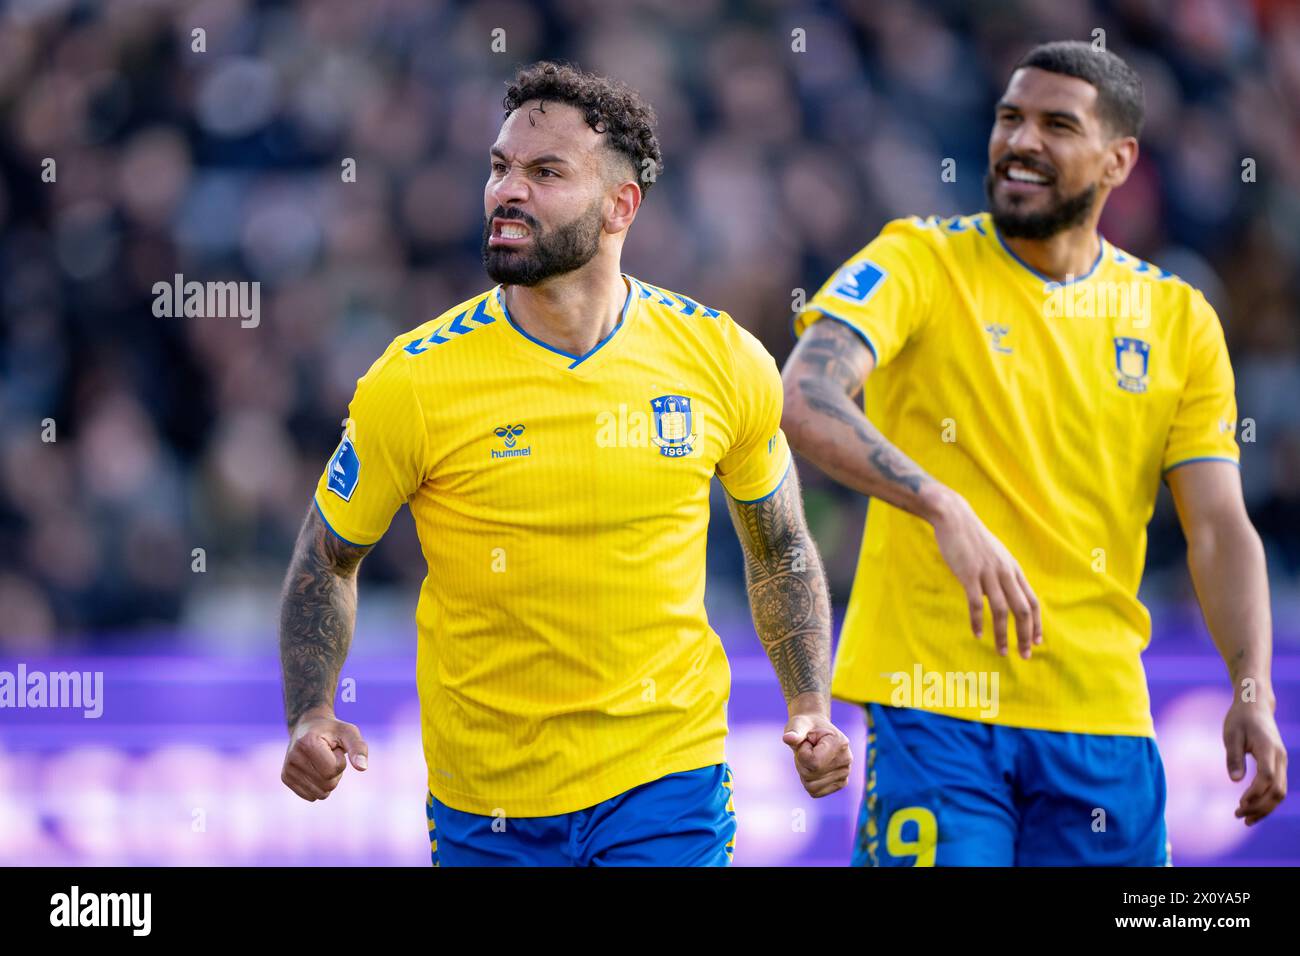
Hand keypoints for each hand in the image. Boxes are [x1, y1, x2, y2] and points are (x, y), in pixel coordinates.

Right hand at [281, 708, 368, 801]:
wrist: (308, 726)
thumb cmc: (333, 730)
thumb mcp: (349, 733)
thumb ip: (358, 748)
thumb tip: (363, 768)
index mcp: (307, 743)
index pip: (332, 770)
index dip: (340, 762)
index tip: (334, 748)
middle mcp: (293, 757)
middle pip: (327, 785)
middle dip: (335, 772)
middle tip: (328, 755)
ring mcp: (287, 769)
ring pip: (320, 794)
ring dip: (328, 781)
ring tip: (322, 762)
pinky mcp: (285, 778)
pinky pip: (311, 797)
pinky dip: (319, 786)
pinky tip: (314, 769)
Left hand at [783, 712, 851, 797]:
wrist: (815, 731)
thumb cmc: (806, 726)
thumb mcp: (798, 724)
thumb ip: (795, 731)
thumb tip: (788, 738)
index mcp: (840, 743)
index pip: (813, 762)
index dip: (802, 753)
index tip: (806, 742)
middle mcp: (847, 760)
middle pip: (811, 775)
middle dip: (801, 763)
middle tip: (807, 749)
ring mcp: (845, 774)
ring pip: (811, 787)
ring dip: (804, 773)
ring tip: (810, 758)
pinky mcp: (840, 784)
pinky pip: (815, 792)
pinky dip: (808, 782)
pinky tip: (813, 768)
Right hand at [926, 487, 1041, 658]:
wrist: (954, 517)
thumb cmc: (972, 538)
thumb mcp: (995, 554)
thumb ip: (1003, 572)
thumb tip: (1007, 590)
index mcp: (1013, 570)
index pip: (1032, 601)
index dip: (1037, 624)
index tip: (1036, 642)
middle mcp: (1005, 573)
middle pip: (1023, 609)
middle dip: (1025, 635)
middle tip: (1025, 655)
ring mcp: (988, 574)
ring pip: (1002, 610)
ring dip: (1003, 634)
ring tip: (1002, 652)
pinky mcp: (969, 574)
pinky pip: (976, 603)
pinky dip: (978, 621)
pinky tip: (978, 634)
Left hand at [1224, 699, 1286, 824]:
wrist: (1256, 706)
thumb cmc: (1240, 719)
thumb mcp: (1231, 735)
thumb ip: (1234, 757)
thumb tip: (1235, 781)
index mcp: (1268, 748)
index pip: (1267, 777)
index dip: (1255, 793)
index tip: (1239, 803)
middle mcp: (1280, 757)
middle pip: (1277, 790)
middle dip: (1260, 807)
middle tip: (1238, 816)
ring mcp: (1282, 762)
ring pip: (1280, 792)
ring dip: (1265, 808)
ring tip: (1245, 819)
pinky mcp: (1279, 764)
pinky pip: (1278, 787)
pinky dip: (1267, 801)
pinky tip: (1252, 809)